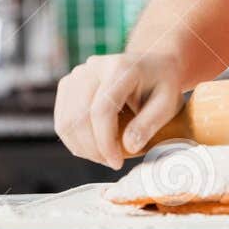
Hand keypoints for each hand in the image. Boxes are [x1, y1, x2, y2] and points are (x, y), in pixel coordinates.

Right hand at [53, 51, 184, 169]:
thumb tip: (128, 147)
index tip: (117, 163)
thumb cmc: (162, 84)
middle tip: (111, 162)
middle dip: (93, 149)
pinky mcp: (69, 84)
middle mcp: (93, 67)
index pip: (101, 111)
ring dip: (81, 147)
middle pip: (79, 118)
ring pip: (66, 121)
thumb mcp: (167, 103)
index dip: (105, 142)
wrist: (153, 64)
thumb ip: (149, 124)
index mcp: (119, 68)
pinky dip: (74, 139)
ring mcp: (78, 74)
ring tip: (103, 156)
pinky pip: (62, 119)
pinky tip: (92, 147)